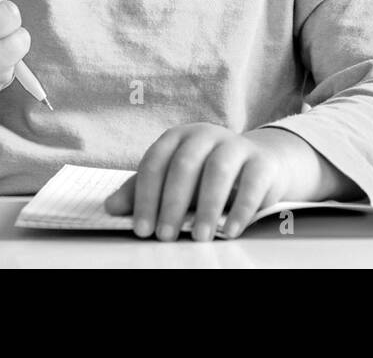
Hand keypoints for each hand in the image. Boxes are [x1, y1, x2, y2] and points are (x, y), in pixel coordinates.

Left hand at [102, 123, 291, 240]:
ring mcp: (235, 145)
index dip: (145, 197)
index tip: (141, 229)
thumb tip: (111, 208)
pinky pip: (252, 182)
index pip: (155, 163)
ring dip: (207, 207)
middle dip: (172, 203)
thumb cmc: (206, 176)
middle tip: (165, 236)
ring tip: (200, 237)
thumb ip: (142, 193)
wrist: (258, 164)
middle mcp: (205, 135)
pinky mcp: (262, 161)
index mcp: (177, 138)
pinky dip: (241, 208)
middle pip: (184, 165)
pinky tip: (231, 230)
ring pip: (218, 170)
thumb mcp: (172, 183)